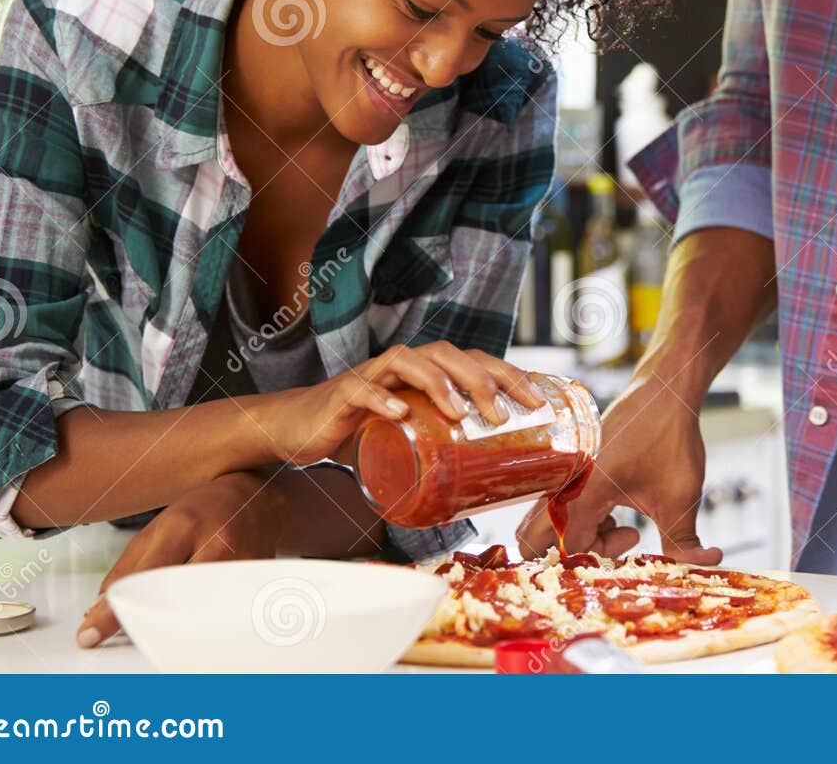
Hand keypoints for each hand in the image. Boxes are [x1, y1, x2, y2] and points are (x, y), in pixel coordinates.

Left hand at [78, 471, 281, 647]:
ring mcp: (244, 563)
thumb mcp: (156, 529)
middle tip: (134, 635)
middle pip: (177, 599)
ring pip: (205, 612)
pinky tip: (202, 625)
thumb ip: (125, 570)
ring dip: (180, 630)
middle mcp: (218, 543)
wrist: (256, 500)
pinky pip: (228, 614)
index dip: (115, 609)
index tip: (90, 634)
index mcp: (184, 526)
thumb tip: (97, 613)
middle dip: (149, 624)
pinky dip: (209, 626)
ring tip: (168, 633)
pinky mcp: (260, 581)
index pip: (144, 575)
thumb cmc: (203, 512)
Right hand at [266, 342, 547, 466]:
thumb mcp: (408, 438)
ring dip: (439, 382)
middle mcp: (401, 367)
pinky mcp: (340, 394)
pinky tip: (400, 414)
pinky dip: (381, 398)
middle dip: (481, 378)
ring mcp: (371, 375)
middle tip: (503, 413)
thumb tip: (489, 482)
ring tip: (461, 413)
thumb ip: (440, 448)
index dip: (508, 374)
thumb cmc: (360, 432)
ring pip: (409, 360)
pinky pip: (361, 388)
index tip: (539, 401)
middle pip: (448, 354)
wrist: (298, 430)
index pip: (474, 361)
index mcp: (424, 374)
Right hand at [516, 374, 719, 563]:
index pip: (564, 549)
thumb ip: (685, 542)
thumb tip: (705, 564)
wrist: (665, 392)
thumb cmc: (670, 439)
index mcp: (583, 494)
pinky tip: (617, 515)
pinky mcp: (571, 471)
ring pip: (552, 525)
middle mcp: (563, 485)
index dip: (595, 562)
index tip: (631, 546)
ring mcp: (563, 476)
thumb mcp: (681, 498)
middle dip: (576, 555)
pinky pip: (561, 508)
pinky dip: (584, 521)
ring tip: (626, 530)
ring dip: (584, 538)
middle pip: (538, 541)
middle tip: (615, 544)